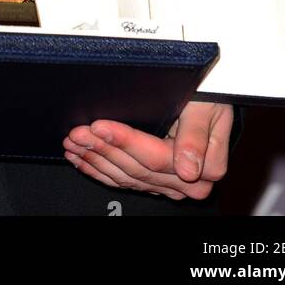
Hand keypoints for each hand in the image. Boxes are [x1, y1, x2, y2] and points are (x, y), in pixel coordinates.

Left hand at [63, 100, 232, 199]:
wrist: (211, 105)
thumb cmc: (209, 99)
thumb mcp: (207, 106)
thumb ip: (196, 136)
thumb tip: (189, 168)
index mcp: (204, 166)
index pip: (155, 157)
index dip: (125, 142)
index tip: (100, 126)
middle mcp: (187, 181)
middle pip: (137, 168)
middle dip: (102, 149)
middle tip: (77, 133)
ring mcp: (169, 184)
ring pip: (126, 176)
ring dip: (95, 160)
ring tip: (73, 143)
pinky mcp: (155, 181)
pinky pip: (124, 180)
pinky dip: (100, 170)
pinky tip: (82, 160)